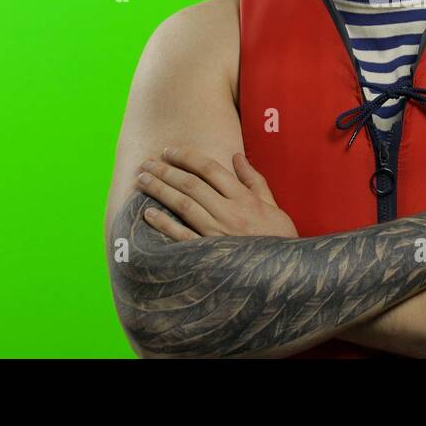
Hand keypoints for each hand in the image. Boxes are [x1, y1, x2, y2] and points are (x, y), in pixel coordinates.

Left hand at [134, 147, 298, 240]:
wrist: (283, 274)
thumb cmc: (279, 238)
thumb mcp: (273, 205)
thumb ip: (254, 180)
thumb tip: (237, 156)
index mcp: (244, 198)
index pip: (210, 169)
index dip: (186, 157)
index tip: (169, 151)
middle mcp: (229, 213)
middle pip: (191, 185)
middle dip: (165, 171)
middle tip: (147, 162)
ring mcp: (217, 234)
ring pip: (183, 205)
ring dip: (160, 190)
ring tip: (142, 180)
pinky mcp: (209, 254)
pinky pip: (182, 237)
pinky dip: (164, 224)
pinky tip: (148, 214)